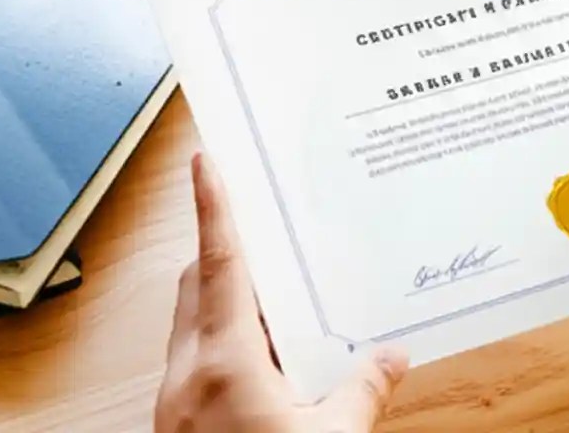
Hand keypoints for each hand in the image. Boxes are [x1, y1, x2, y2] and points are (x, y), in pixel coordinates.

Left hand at [156, 153, 408, 432]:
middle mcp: (189, 375)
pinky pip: (197, 363)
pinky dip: (227, 345)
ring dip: (229, 304)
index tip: (204, 162)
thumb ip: (363, 391)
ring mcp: (176, 400)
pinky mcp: (179, 424)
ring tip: (281, 306)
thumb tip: (391, 357)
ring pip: (194, 326)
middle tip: (265, 233)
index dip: (212, 208)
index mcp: (225, 364)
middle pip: (198, 287)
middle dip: (226, 252)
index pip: (219, 265)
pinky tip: (269, 364)